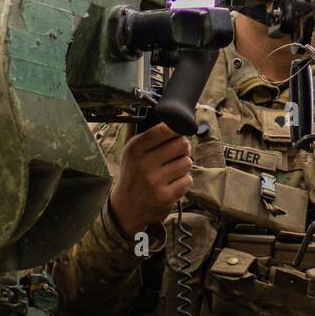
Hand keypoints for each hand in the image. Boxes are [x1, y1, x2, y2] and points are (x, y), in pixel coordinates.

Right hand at [109, 123, 192, 240]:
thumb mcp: (130, 151)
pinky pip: (188, 180)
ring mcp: (155, 181)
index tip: (178, 130)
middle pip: (182, 144)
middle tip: (177, 152)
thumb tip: (152, 108)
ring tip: (172, 169)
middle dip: (183, 147)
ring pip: (187, 162)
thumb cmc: (133, 174)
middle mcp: (144, 164)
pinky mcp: (165, 196)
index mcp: (136, 148)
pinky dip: (184, 181)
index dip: (177, 128)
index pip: (165, 129)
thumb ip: (141, 130)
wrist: (127, 207)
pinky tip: (172, 183)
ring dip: (183, 165)